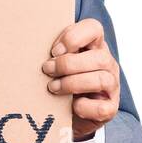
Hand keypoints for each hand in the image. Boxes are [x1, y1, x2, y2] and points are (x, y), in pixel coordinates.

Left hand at [41, 18, 120, 140]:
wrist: (68, 114)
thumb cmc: (61, 80)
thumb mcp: (57, 61)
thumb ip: (52, 52)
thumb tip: (29, 49)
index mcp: (94, 46)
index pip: (93, 28)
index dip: (73, 38)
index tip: (53, 51)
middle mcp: (107, 64)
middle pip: (99, 57)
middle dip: (68, 64)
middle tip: (47, 70)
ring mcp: (112, 86)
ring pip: (102, 80)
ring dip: (72, 84)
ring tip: (53, 88)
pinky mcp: (110, 108)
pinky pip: (102, 108)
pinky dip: (84, 107)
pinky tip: (71, 106)